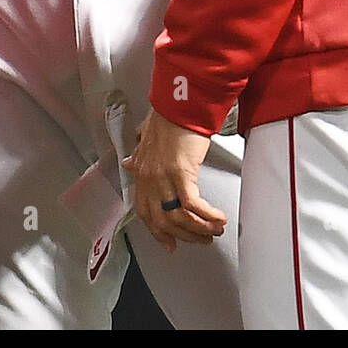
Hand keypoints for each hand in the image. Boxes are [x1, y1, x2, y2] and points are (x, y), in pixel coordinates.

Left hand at [123, 110, 225, 252]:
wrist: (180, 103)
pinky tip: (219, 218)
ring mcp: (163, 177)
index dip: (158, 232)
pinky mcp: (181, 173)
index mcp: (142, 171)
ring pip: (179, 218)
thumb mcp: (147, 136)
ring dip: (200, 230)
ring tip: (215, 230)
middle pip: (163, 221)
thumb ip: (139, 153)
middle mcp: (149, 177)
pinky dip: (208, 217)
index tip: (171, 244)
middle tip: (202, 240)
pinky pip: (194, 206)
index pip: (145, 211)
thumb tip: (129, 162)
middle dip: (185, 236)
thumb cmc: (168, 116)